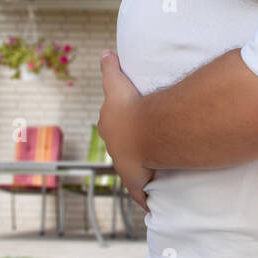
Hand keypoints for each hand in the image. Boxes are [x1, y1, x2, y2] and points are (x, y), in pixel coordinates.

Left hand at [97, 50, 152, 212]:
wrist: (141, 131)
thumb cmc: (130, 107)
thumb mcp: (116, 83)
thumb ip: (110, 67)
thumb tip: (104, 52)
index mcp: (110, 127)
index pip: (112, 126)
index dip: (121, 125)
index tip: (131, 125)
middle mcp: (115, 148)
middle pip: (121, 148)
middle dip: (129, 148)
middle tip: (145, 145)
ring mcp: (126, 166)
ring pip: (132, 170)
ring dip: (140, 170)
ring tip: (154, 169)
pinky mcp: (138, 181)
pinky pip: (141, 193)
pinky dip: (145, 199)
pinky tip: (151, 205)